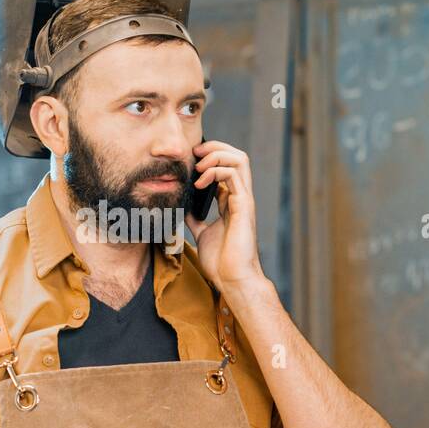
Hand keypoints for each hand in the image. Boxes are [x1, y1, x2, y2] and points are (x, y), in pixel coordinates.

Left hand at [183, 139, 266, 293]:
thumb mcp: (202, 234)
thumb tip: (184, 209)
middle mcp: (240, 197)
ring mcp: (244, 200)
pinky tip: (199, 182)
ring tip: (197, 166)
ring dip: (216, 156)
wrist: (232, 279)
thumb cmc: (221, 261)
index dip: (211, 156)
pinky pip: (233, 176)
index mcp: (231, 202)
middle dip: (215, 148)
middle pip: (237, 156)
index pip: (227, 166)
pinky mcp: (244, 206)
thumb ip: (196, 220)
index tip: (191, 159)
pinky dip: (214, 172)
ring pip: (239, 160)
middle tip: (195, 153)